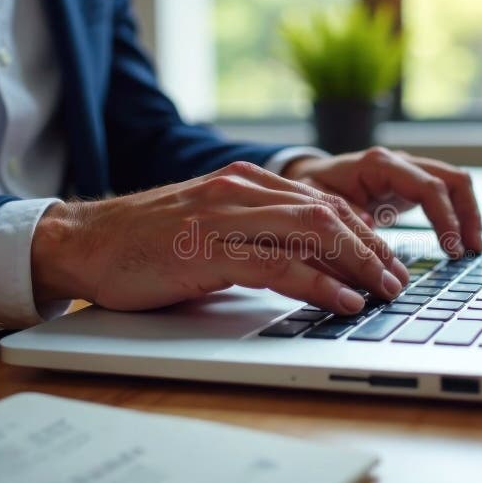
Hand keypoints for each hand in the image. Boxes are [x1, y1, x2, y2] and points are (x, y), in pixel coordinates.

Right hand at [31, 162, 408, 314]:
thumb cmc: (145, 239)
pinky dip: (319, 283)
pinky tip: (343, 299)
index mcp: (244, 182)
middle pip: (328, 213)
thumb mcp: (210, 224)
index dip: (363, 230)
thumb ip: (255, 231)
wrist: (84, 241)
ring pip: (312, 232)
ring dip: (357, 263)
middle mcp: (240, 191)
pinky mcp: (207, 251)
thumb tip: (306, 260)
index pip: (322, 200)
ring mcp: (224, 217)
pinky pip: (278, 265)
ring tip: (384, 290)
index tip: (386, 257)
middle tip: (397, 277)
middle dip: (372, 247)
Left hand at [283, 147, 481, 254]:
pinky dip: (457, 217)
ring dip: (469, 216)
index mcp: (379, 165)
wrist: (308, 180)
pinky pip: (446, 196)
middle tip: (470, 252)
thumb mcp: (316, 201)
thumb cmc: (310, 191)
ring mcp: (409, 173)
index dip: (445, 218)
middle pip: (452, 180)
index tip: (452, 249)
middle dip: (467, 215)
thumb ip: (342, 211)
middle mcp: (400, 163)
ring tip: (473, 250)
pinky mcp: (411, 187)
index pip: (428, 187)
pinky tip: (460, 243)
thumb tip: (369, 222)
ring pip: (456, 184)